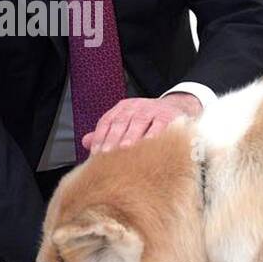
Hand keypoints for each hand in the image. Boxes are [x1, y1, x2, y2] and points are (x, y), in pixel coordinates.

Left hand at [81, 93, 201, 154]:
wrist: (177, 109)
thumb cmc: (147, 122)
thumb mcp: (126, 123)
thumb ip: (106, 133)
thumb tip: (85, 142)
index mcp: (122, 109)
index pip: (107, 121)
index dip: (100, 137)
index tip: (95, 153)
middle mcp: (135, 107)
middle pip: (121, 121)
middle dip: (113, 138)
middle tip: (107, 154)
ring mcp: (152, 109)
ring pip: (139, 121)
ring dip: (131, 136)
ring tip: (125, 150)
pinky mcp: (169, 115)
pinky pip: (160, 125)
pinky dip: (155, 134)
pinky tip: (149, 146)